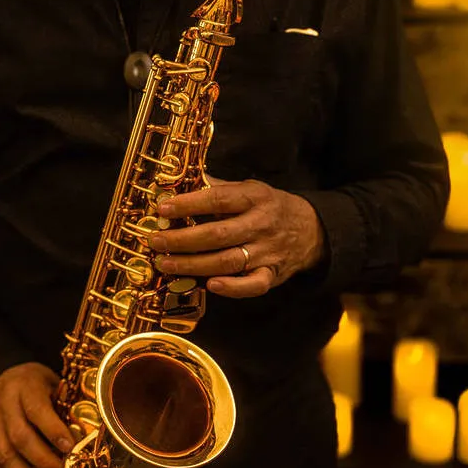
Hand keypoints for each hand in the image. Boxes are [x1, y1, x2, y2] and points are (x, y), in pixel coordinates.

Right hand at [0, 363, 73, 467]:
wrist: (3, 376)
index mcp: (22, 384)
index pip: (37, 410)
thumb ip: (63, 408)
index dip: (54, 431)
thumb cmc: (36, 385)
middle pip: (19, 437)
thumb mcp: (53, 385)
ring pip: (2, 455)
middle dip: (43, 461)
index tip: (71, 449)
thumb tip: (82, 441)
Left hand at [147, 179, 325, 297]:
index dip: (189, 204)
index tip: (164, 209)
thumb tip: (179, 180)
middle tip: (156, 241)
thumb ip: (218, 188)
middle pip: (217, 234)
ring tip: (166, 263)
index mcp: (255, 198)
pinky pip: (252, 285)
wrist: (312, 230)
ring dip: (193, 265)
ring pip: (227, 261)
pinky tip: (210, 285)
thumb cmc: (270, 208)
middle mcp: (261, 224)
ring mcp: (267, 252)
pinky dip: (232, 288)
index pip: (218, 199)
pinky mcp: (272, 275)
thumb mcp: (250, 189)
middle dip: (182, 239)